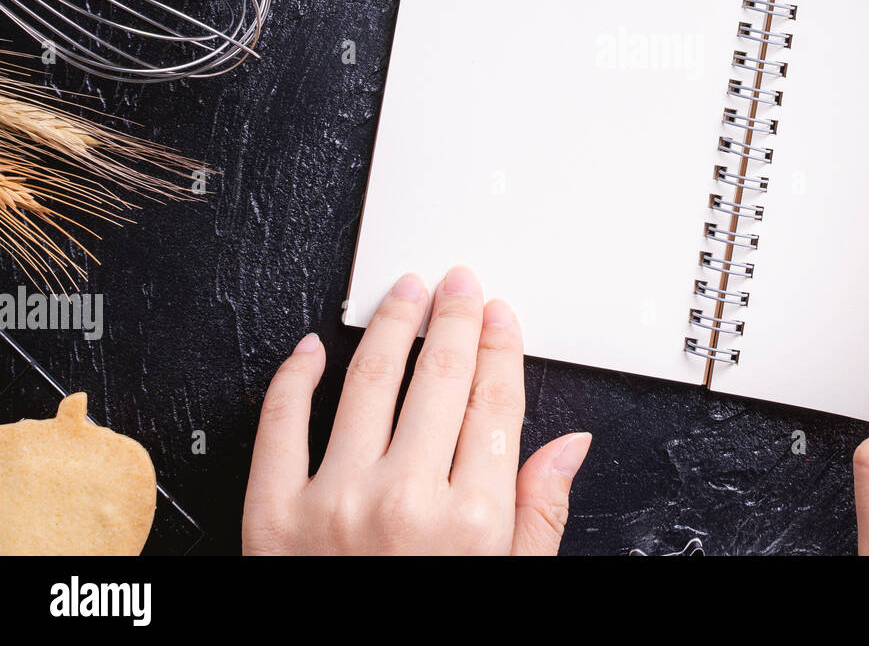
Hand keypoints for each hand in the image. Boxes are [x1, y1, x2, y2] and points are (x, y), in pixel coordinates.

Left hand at [242, 267, 590, 554]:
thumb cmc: (435, 633)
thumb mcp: (509, 585)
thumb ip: (541, 513)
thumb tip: (571, 445)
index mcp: (473, 522)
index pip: (496, 403)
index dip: (501, 347)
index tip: (501, 316)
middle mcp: (405, 502)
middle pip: (441, 378)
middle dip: (455, 318)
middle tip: (459, 284)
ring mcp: (335, 503)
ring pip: (369, 381)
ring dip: (391, 325)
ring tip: (404, 294)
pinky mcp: (271, 516)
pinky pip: (281, 424)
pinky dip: (296, 376)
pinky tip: (313, 347)